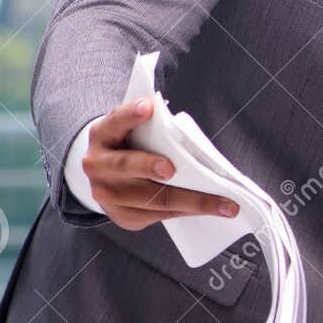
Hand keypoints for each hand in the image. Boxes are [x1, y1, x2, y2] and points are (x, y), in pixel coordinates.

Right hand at [81, 98, 239, 230]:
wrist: (106, 177)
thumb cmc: (130, 146)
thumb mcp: (131, 131)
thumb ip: (151, 129)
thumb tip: (189, 139)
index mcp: (103, 135)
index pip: (115, 121)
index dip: (131, 114)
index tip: (148, 107)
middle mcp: (98, 165)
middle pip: (126, 165)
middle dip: (149, 166)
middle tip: (170, 169)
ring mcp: (106, 193)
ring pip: (151, 198)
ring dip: (192, 201)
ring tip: (224, 204)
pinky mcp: (122, 215)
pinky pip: (158, 214)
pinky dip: (187, 210)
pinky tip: (212, 209)